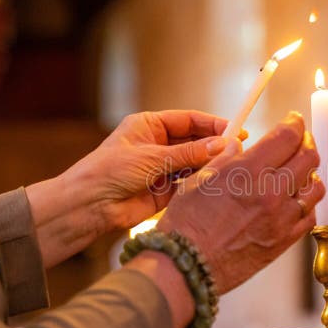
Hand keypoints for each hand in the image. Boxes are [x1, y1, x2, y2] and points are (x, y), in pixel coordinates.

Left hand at [26, 110, 243, 267]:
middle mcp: (158, 145)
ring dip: (210, 165)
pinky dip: (202, 182)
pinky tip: (215, 182)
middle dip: (215, 145)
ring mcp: (162, 168)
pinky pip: (189, 183)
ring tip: (230, 167)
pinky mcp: (165, 191)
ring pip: (195, 163)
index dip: (213, 124)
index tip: (236, 129)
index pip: (189, 120)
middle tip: (239, 149)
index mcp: (150, 126)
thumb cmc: (110, 172)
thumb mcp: (152, 157)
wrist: (88, 206)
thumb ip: (188, 153)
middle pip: (195, 141)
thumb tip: (222, 144)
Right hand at [156, 111, 324, 294]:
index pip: (288, 136)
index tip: (294, 120)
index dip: (295, 123)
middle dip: (307, 143)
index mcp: (249, 171)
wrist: (186, 266)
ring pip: (316, 187)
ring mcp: (281, 219)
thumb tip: (239, 145)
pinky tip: (295, 200)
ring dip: (310, 174)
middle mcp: (271, 193)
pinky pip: (309, 216)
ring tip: (299, 171)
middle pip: (309, 158)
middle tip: (301, 140)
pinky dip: (306, 203)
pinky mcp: (283, 241)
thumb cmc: (186, 224)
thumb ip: (226, 158)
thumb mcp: (200, 178)